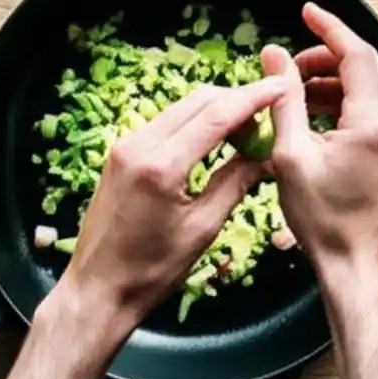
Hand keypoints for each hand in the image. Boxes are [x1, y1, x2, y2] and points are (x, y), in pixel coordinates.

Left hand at [59, 77, 286, 323]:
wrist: (96, 290)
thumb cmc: (152, 271)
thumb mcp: (202, 228)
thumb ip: (235, 183)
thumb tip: (266, 157)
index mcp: (161, 165)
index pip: (216, 114)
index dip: (253, 98)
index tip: (281, 88)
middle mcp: (138, 144)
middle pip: (198, 101)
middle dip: (236, 102)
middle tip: (266, 122)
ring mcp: (124, 146)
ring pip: (180, 109)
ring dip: (214, 112)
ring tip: (244, 135)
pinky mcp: (119, 154)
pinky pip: (164, 124)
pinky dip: (193, 124)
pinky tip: (211, 143)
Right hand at [261, 3, 377, 268]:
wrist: (357, 266)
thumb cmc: (324, 221)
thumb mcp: (290, 155)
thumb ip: (283, 99)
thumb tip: (273, 56)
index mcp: (374, 122)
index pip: (356, 54)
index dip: (329, 28)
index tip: (306, 12)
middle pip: (365, 68)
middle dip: (326, 56)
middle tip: (289, 65)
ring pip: (368, 89)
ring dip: (332, 81)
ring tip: (295, 91)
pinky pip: (371, 111)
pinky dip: (342, 103)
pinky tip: (312, 116)